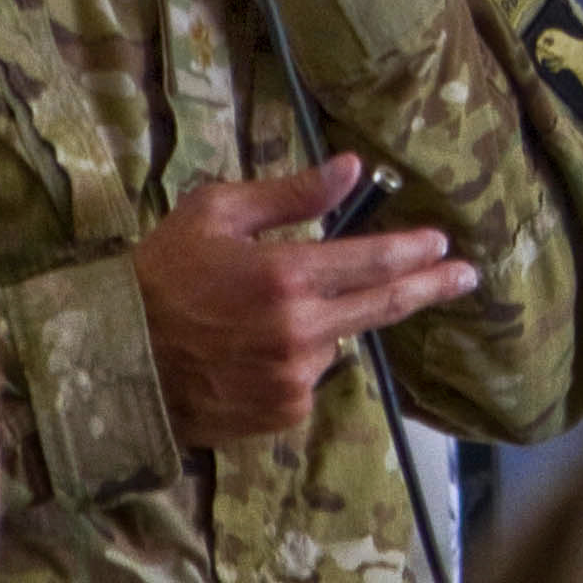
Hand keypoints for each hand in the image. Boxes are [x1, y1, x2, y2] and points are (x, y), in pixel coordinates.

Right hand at [132, 156, 475, 444]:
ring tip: (261, 320)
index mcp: (285, 275)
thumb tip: (353, 168)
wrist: (116, 359)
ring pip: (335, 342)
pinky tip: (251, 354)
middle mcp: (300, 330)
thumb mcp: (217, 213)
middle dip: (430, 287)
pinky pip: (309, 379)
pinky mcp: (284, 413)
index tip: (444, 244)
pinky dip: (296, 362)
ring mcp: (295, 378)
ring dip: (324, 325)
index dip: (413, 252)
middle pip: (384, 306)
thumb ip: (292, 193)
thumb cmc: (162, 273)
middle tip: (466, 276)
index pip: (372, 261)